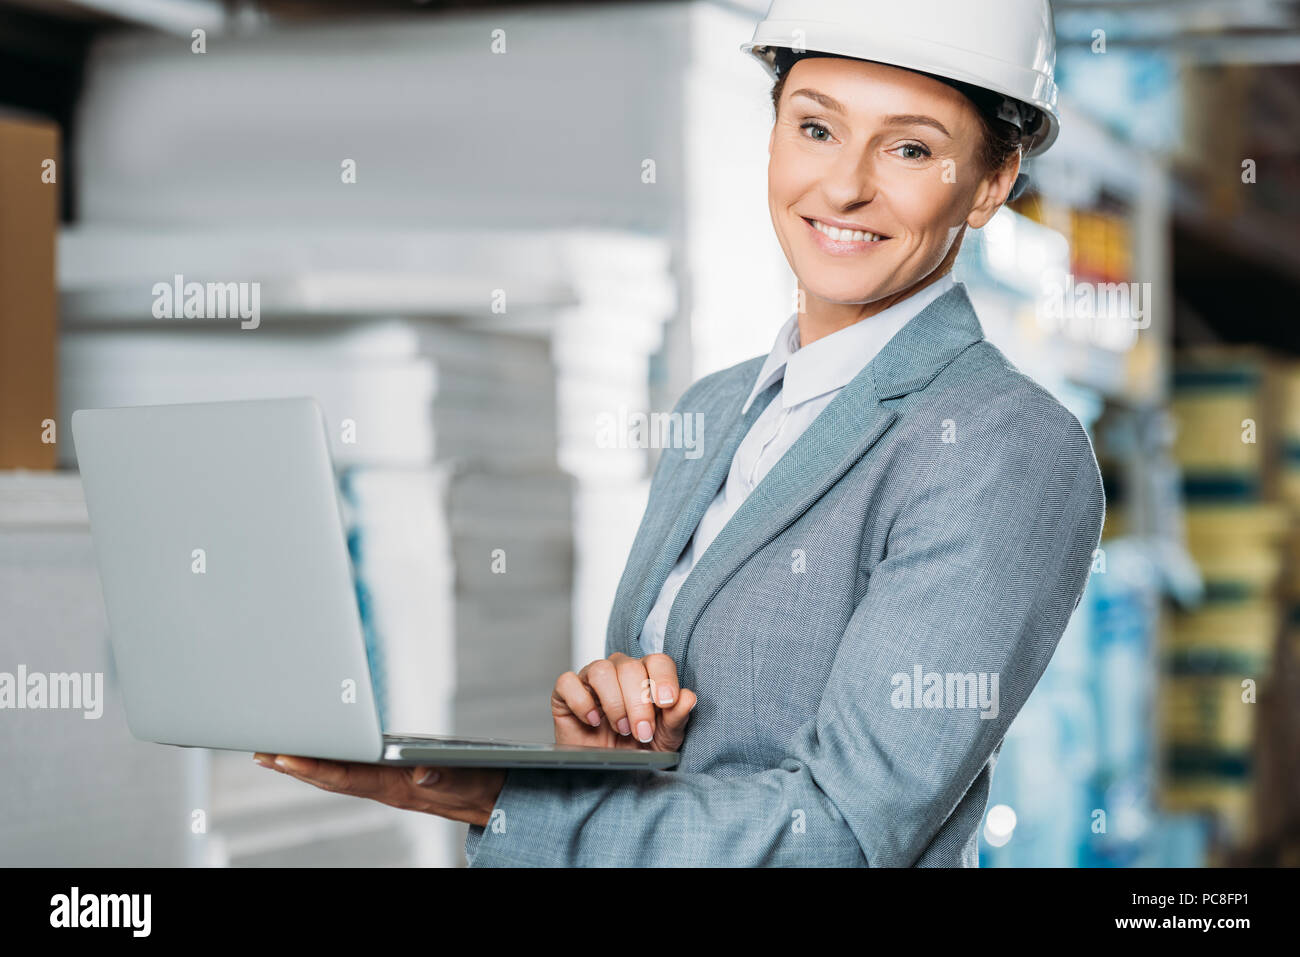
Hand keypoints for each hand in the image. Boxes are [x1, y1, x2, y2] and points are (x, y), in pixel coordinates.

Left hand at [253, 753, 504, 827]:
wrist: (501, 802)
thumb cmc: (488, 789)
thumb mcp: (474, 782)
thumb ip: (449, 779)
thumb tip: (421, 775)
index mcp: (401, 788)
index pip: (348, 777)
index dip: (313, 767)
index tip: (283, 756)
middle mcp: (389, 788)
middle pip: (333, 779)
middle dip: (297, 766)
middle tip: (261, 752)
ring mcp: (390, 785)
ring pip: (340, 776)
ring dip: (307, 766)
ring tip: (276, 754)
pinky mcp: (396, 778)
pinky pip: (353, 772)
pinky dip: (329, 763)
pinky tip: (318, 755)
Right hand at [552, 652, 696, 750]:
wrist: (607, 771)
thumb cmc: (638, 751)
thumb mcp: (665, 741)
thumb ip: (676, 719)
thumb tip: (688, 697)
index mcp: (647, 676)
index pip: (657, 661)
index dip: (663, 679)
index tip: (666, 703)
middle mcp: (619, 672)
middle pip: (629, 667)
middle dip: (638, 703)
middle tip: (642, 732)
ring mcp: (591, 680)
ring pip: (601, 670)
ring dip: (613, 702)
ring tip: (620, 728)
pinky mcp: (566, 693)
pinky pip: (568, 682)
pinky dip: (581, 701)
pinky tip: (592, 721)